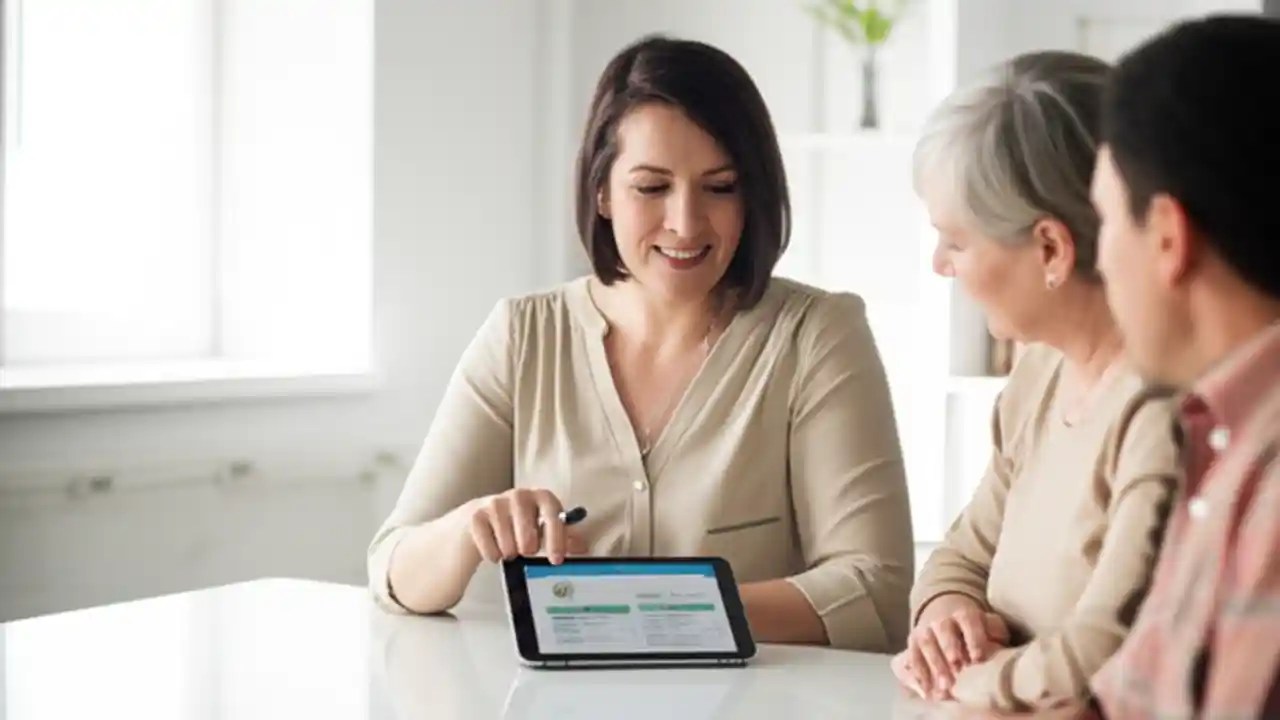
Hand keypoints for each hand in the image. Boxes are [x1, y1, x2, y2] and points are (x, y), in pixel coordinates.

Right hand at [466, 489, 586, 563]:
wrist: (478, 520)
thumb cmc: (518, 525)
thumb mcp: (541, 528)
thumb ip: (563, 536)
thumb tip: (584, 547)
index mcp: (540, 497)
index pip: (553, 513)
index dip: (556, 537)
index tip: (556, 559)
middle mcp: (518, 495)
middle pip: (527, 533)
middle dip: (528, 548)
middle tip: (526, 550)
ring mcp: (494, 504)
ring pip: (508, 545)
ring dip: (510, 553)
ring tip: (510, 548)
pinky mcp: (476, 517)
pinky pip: (490, 549)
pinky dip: (493, 555)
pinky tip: (494, 549)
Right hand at [899, 595, 1009, 700]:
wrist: (948, 622)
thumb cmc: (976, 634)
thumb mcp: (991, 630)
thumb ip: (995, 636)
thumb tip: (997, 649)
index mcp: (964, 615)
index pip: (968, 621)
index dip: (973, 638)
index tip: (978, 658)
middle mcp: (942, 620)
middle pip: (943, 630)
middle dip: (949, 648)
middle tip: (957, 668)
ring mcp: (924, 631)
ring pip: (926, 643)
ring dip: (934, 665)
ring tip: (944, 687)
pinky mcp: (913, 645)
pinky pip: (912, 658)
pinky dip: (919, 675)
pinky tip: (928, 692)